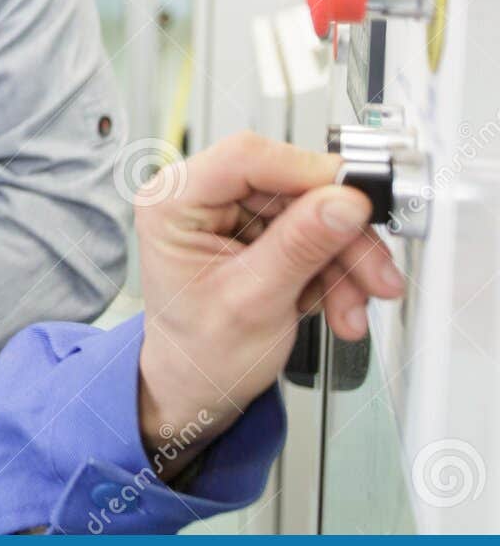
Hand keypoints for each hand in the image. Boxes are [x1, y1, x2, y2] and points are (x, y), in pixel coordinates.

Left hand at [132, 131, 404, 478]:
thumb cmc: (198, 353)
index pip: (246, 157)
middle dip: (340, 237)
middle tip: (373, 277)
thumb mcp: (253, 302)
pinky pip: (315, 233)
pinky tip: (338, 306)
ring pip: (313, 211)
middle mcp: (199, 198)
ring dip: (345, 262)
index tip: (356, 200)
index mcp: (172, 202)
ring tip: (353, 309)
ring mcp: (231, 214)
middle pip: (291, 187)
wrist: (199, 389)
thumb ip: (299, 248)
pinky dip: (336, 271)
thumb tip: (343, 202)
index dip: (307, 172)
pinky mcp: (259, 232)